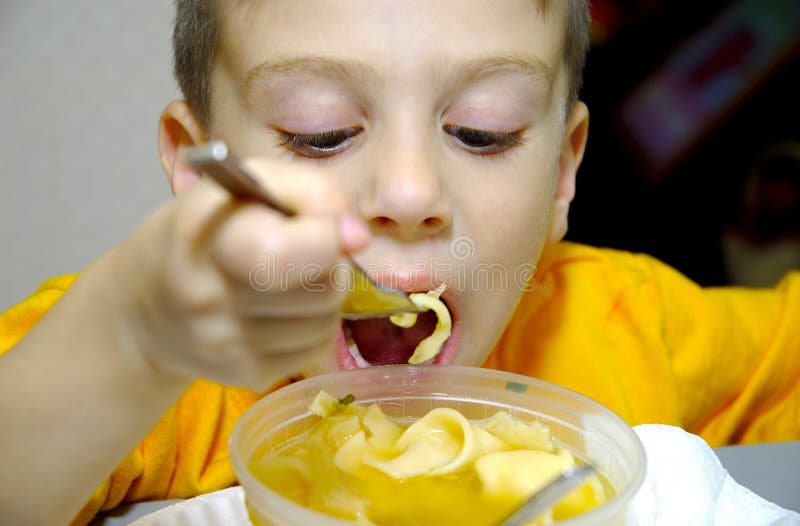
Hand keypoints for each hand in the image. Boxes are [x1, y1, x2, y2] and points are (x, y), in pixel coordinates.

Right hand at [114, 157, 367, 389]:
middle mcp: (210, 297)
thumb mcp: (243, 186)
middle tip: (303, 251)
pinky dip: (313, 325)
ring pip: (326, 320)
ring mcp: (227, 345)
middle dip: (329, 265)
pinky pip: (316, 347)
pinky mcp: (247, 375)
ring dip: (324, 295)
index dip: (325, 237)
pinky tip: (284, 310)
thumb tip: (359, 235)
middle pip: (323, 289)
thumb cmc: (203, 234)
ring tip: (289, 280)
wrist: (142, 308)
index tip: (327, 225)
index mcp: (204, 238)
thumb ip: (309, 191)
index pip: (285, 254)